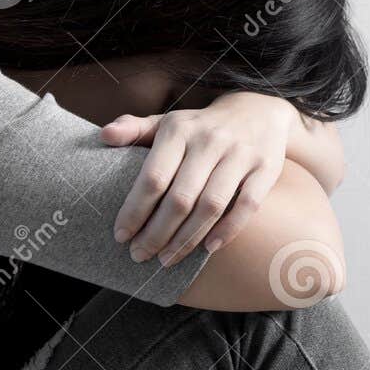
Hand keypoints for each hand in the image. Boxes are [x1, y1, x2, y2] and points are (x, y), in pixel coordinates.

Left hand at [103, 93, 298, 266]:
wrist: (259, 111)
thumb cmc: (201, 126)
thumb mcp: (168, 122)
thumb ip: (135, 129)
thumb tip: (104, 136)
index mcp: (179, 130)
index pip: (153, 177)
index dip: (135, 211)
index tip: (121, 236)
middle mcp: (210, 141)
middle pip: (180, 198)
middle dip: (157, 233)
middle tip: (140, 255)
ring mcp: (240, 155)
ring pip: (211, 206)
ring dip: (187, 239)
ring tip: (168, 259)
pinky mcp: (265, 169)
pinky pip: (247, 206)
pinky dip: (228, 230)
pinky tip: (209, 248)